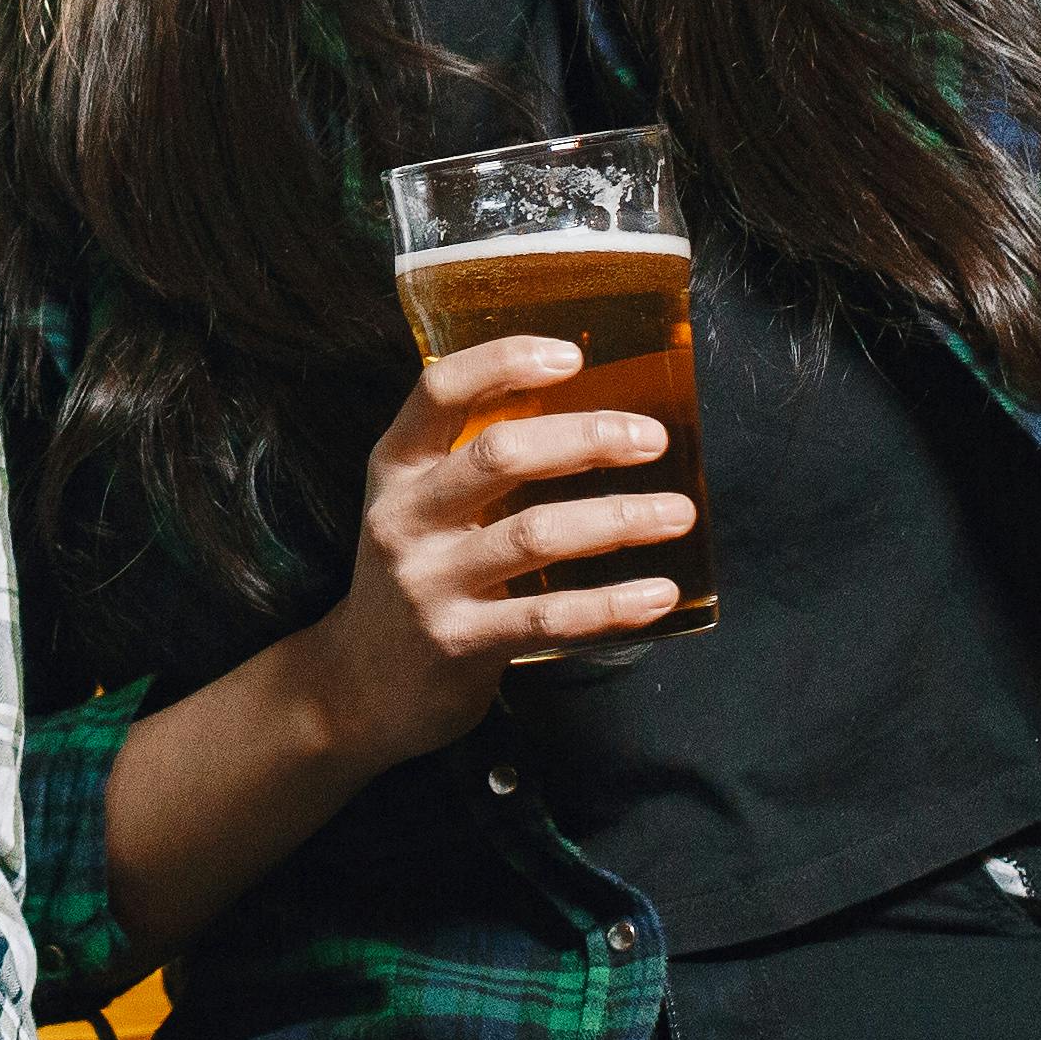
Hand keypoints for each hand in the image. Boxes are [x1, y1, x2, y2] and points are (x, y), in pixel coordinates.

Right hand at [288, 332, 697, 768]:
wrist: (361, 685)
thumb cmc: (418, 573)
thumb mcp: (423, 505)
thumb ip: (478, 462)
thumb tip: (593, 417)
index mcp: (397, 465)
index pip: (439, 389)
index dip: (505, 362)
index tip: (573, 355)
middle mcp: (405, 516)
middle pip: (499, 455)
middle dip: (587, 439)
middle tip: (652, 440)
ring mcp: (427, 581)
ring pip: (535, 534)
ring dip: (618, 518)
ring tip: (679, 513)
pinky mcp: (458, 641)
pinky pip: (548, 617)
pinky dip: (611, 604)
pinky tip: (659, 593)